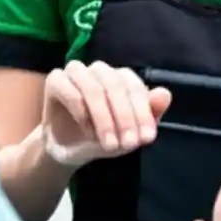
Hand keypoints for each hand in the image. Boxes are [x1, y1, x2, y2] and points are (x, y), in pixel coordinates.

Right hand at [39, 60, 170, 167]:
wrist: (70, 151)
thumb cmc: (103, 136)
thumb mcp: (129, 132)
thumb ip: (149, 113)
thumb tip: (164, 94)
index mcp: (120, 77)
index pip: (134, 86)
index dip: (142, 112)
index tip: (145, 139)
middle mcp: (99, 69)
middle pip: (115, 85)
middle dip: (124, 117)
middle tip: (127, 145)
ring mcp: (76, 72)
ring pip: (93, 88)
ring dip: (104, 118)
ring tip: (109, 145)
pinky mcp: (55, 80)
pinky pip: (69, 91)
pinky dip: (81, 113)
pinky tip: (88, 132)